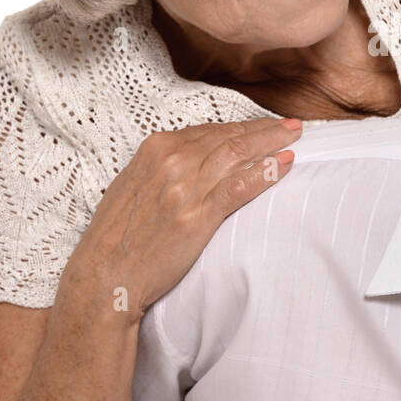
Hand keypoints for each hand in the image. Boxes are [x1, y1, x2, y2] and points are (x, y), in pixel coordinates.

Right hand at [62, 117, 302, 315]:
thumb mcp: (134, 184)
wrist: (105, 275)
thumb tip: (194, 155)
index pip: (210, 130)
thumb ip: (163, 165)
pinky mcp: (198, 215)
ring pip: (239, 154)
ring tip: (296, 137)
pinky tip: (285, 164)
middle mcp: (171, 160)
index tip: (264, 125)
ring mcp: (185, 186)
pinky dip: (266, 172)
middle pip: (230, 136)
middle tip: (293, 124)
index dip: (243, 126)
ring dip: (273, 142)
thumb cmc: (117, 235)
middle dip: (265, 128)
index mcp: (154, 148)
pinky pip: (241, 186)